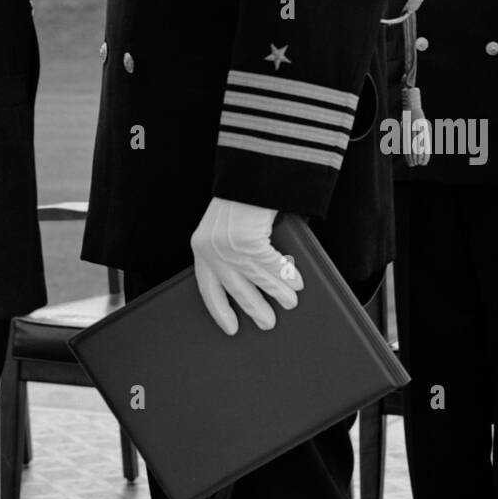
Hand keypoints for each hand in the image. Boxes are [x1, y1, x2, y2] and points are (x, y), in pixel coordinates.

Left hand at [190, 197, 301, 335]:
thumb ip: (229, 250)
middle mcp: (211, 249)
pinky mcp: (248, 240)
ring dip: (277, 293)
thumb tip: (250, 281)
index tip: (230, 328)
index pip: (207, 287)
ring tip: (290, 303)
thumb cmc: (238, 196)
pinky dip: (287, 275)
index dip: (219, 310)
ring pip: (258, 279)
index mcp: (200, 246)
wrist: (246, 170)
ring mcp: (228, 246)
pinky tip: (297, 282)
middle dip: (254, 308)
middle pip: (236, 289)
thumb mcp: (222, 226)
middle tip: (267, 323)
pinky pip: (273, 265)